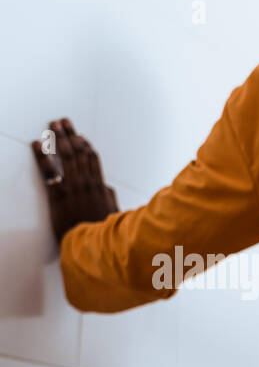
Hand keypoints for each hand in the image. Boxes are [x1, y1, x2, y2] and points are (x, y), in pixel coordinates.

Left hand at [30, 118, 119, 244]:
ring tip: (51, 126)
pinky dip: (42, 157)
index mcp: (100, 186)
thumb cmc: (105, 232)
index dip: (85, 145)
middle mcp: (87, 182)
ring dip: (58, 139)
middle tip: (62, 122)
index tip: (79, 136)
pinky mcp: (59, 195)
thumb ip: (109, 197)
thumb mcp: (114, 212)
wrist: (95, 245)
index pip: (93, 158)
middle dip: (70, 135)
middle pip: (78, 152)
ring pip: (66, 156)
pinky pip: (49, 171)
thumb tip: (106, 187)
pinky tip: (37, 145)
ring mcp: (73, 187)